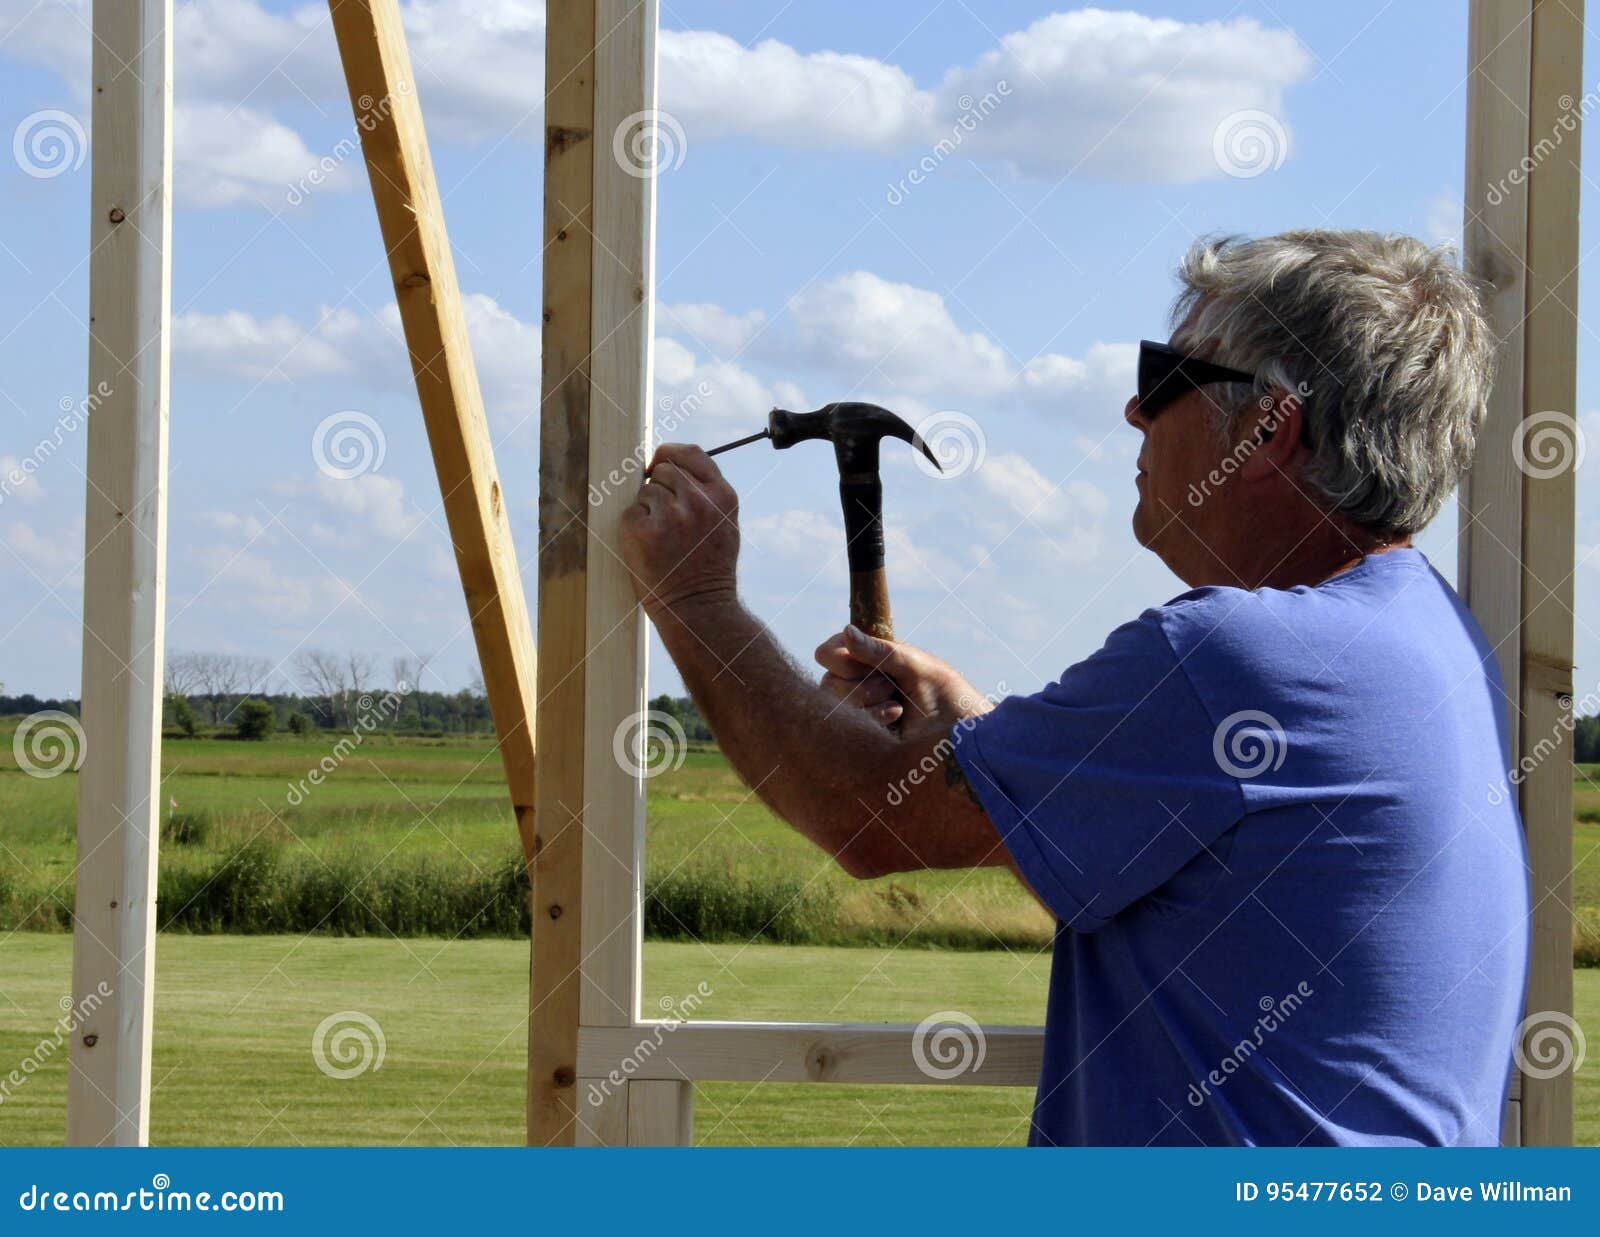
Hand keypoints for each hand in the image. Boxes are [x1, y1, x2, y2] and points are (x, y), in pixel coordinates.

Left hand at [621, 444, 739, 615]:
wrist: (699, 607)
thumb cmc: (709, 567)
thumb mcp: (723, 523)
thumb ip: (706, 493)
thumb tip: (670, 464)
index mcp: (722, 496)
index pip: (692, 454)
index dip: (671, 454)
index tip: (660, 463)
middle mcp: (698, 501)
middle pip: (665, 470)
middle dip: (660, 488)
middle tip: (668, 520)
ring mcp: (670, 515)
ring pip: (647, 491)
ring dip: (648, 509)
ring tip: (662, 538)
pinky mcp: (643, 529)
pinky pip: (631, 512)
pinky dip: (634, 527)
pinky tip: (649, 546)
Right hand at [814, 625, 988, 734]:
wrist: (958, 730)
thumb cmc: (941, 690)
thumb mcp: (911, 664)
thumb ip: (878, 651)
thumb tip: (847, 630)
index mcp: (864, 656)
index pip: (827, 654)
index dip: (842, 661)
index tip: (868, 666)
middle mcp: (855, 681)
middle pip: (828, 683)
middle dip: (863, 686)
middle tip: (892, 686)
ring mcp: (857, 707)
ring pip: (836, 705)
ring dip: (870, 702)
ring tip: (897, 703)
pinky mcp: (862, 730)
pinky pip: (848, 726)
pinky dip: (874, 718)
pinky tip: (896, 716)